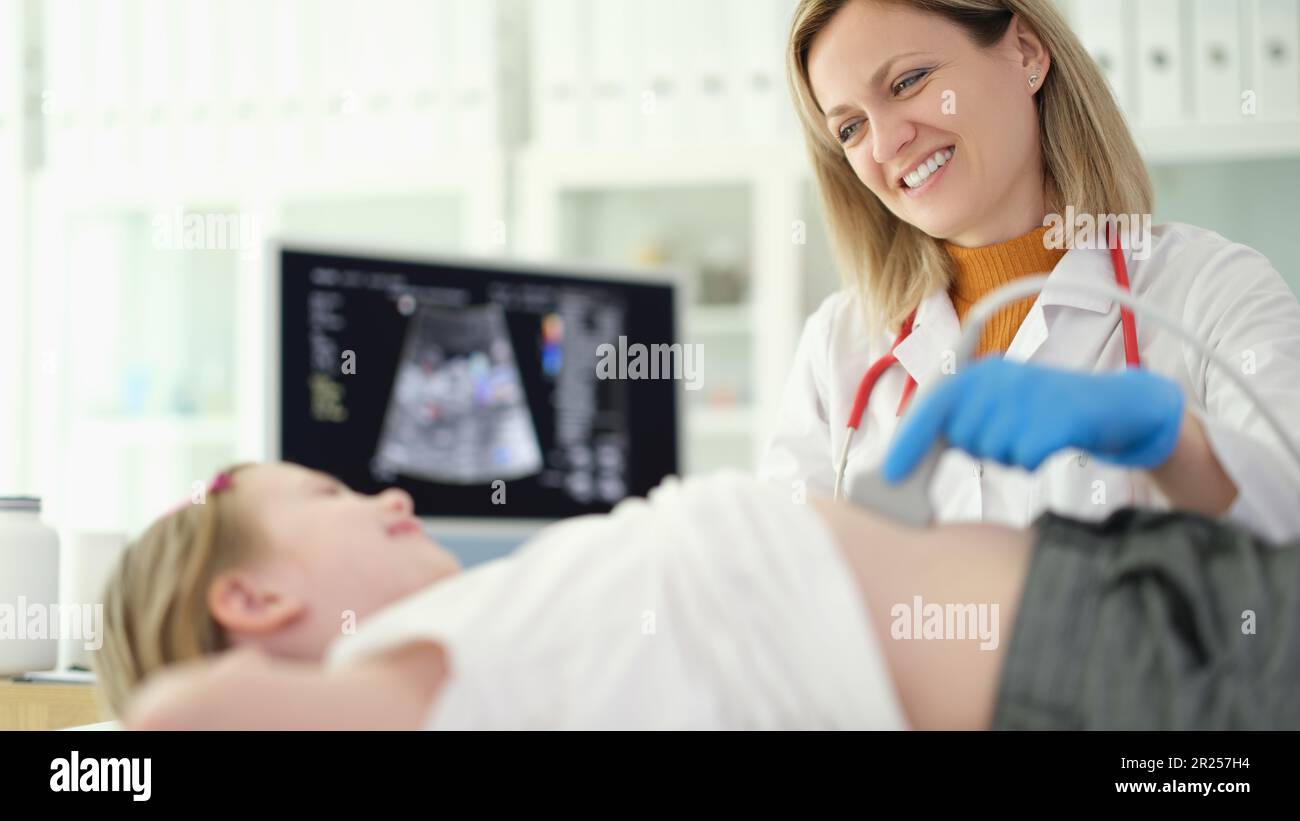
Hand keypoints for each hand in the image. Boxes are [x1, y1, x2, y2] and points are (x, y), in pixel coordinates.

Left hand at [883, 358, 1184, 481]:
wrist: (1113, 404)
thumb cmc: (1044, 409)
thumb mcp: (998, 401)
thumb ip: (959, 419)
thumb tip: (912, 454)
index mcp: (981, 371)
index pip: (932, 406)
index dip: (909, 442)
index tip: (891, 474)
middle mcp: (1000, 378)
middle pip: (962, 438)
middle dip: (980, 446)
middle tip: (1010, 431)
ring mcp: (1028, 397)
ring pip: (991, 453)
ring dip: (1010, 454)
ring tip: (1033, 432)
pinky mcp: (1055, 420)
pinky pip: (1022, 460)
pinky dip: (1032, 461)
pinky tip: (1048, 442)